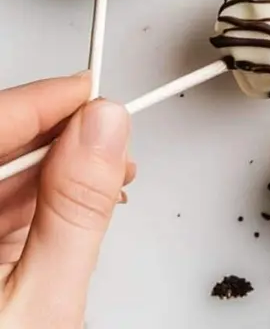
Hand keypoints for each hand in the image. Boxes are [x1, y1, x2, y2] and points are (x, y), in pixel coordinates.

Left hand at [0, 75, 132, 328]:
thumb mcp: (44, 304)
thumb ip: (75, 208)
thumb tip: (102, 129)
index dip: (41, 102)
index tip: (90, 92)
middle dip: (56, 136)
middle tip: (109, 136)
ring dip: (51, 171)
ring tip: (105, 175)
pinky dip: (34, 203)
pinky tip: (70, 207)